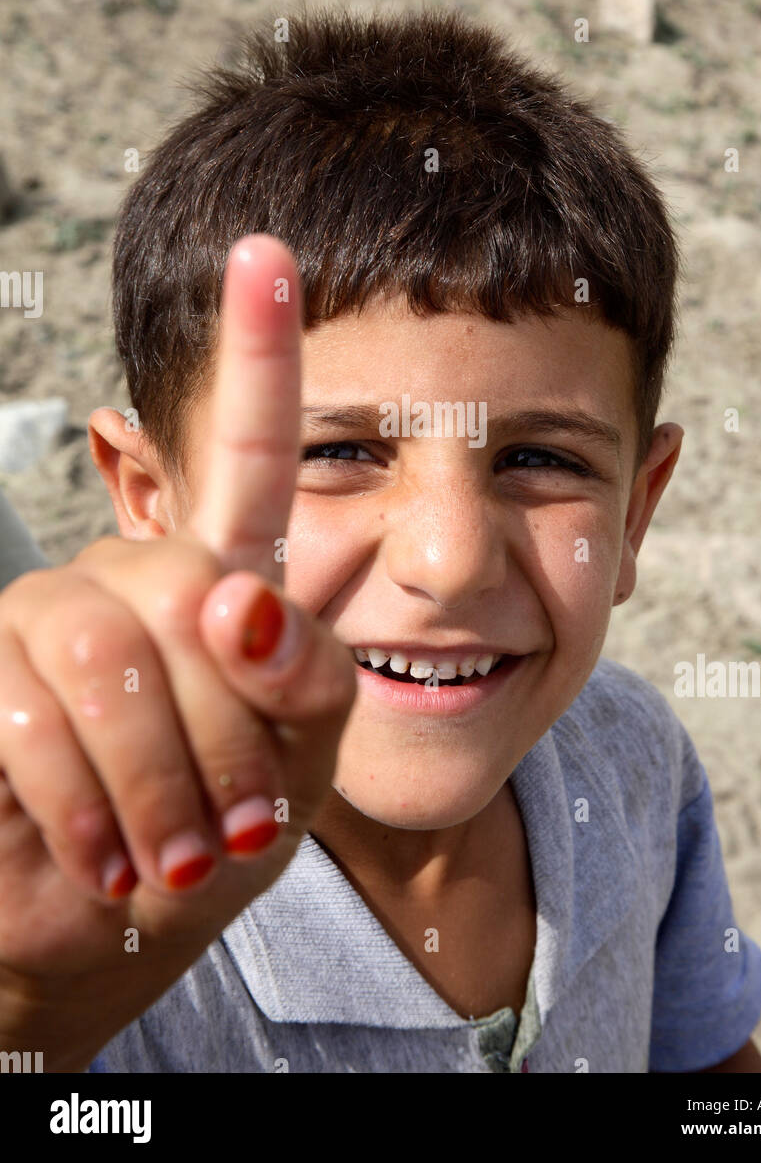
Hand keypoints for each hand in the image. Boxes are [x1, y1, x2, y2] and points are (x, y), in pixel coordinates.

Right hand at [0, 235, 356, 1068]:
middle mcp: (130, 576)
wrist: (102, 933)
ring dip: (161, 782)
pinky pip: (31, 710)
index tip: (268, 250)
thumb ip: (305, 678)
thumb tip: (240, 593)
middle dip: (232, 733)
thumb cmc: (211, 835)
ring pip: (111, 649)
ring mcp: (45, 619)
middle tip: (237, 828)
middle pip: (195, 593)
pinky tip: (102, 860)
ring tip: (173, 858)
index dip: (258, 356)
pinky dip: (85, 806)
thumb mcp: (298, 766)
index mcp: (224, 580)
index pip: (249, 458)